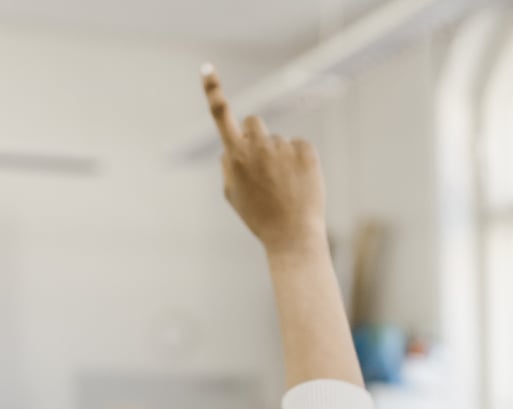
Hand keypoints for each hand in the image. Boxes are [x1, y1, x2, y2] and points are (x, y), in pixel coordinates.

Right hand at [203, 66, 326, 256]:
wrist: (292, 236)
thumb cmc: (259, 217)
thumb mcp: (233, 195)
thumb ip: (228, 167)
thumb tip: (229, 149)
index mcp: (234, 156)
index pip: (220, 115)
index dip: (212, 90)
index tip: (206, 68)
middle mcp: (257, 146)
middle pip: (253, 122)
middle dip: (256, 135)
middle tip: (263, 163)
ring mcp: (283, 147)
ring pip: (277, 140)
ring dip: (279, 156)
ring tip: (283, 185)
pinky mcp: (306, 150)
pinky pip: (299, 146)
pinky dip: (299, 161)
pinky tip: (299, 183)